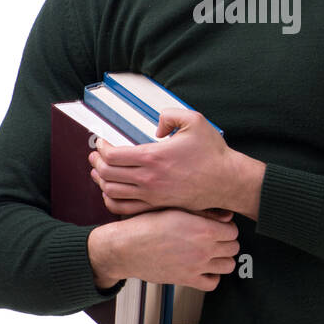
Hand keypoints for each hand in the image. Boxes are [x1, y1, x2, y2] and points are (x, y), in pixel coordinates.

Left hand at [90, 109, 258, 215]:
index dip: (102, 147)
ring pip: (112, 192)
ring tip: (99, 172)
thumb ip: (170, 115)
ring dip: (101, 181)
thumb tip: (156, 126)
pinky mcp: (158, 206)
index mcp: (153, 157)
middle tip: (95, 155)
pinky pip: (125, 208)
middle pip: (108, 173)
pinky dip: (112, 200)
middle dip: (96, 162)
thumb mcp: (194, 120)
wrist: (227, 181)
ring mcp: (152, 195)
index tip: (102, 142)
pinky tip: (112, 192)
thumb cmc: (213, 153)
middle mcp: (148, 179)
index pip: (113, 155)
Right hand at [96, 208, 239, 291]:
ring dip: (223, 259)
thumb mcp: (177, 210)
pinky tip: (204, 268)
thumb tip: (227, 217)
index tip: (219, 228)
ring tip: (212, 254)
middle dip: (227, 243)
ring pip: (228, 266)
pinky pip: (212, 283)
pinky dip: (212, 277)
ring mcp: (197, 266)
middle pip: (233, 248)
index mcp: (203, 229)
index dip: (227, 228)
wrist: (127, 247)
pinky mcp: (187, 280)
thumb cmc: (147, 226)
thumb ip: (204, 213)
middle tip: (216, 240)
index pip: (233, 231)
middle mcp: (203, 249)